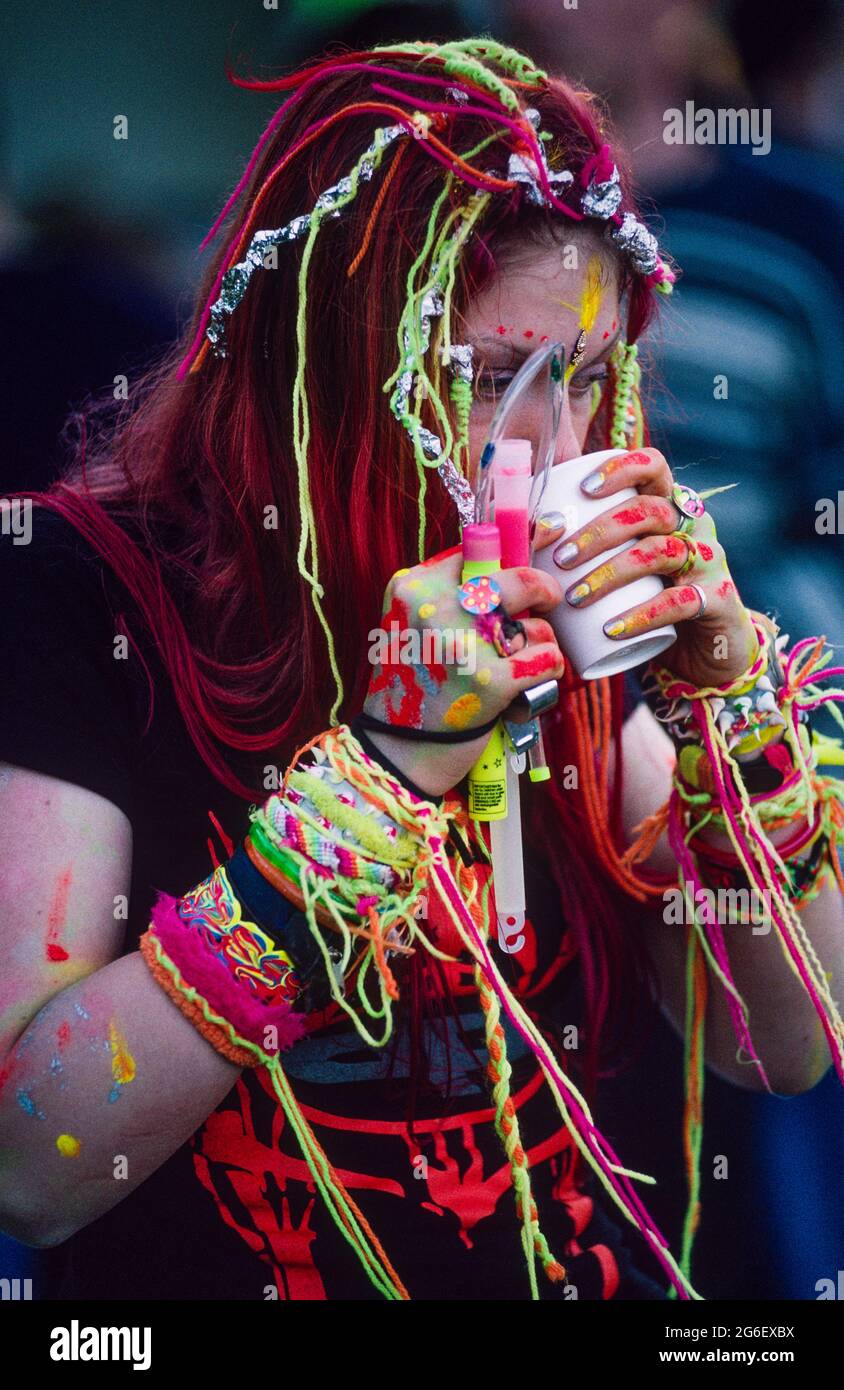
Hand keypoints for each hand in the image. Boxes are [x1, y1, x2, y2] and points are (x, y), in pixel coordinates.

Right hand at [362, 545, 565, 795]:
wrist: (397, 750)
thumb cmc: (415, 684)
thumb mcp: (412, 624)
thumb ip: (448, 592)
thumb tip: (512, 556)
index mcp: (413, 587)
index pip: (477, 549)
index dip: (514, 545)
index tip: (545, 532)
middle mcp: (434, 608)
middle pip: (515, 580)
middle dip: (541, 590)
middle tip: (550, 600)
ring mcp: (462, 645)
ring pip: (534, 625)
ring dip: (541, 642)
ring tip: (522, 661)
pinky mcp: (488, 682)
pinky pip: (546, 659)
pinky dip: (549, 668)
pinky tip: (537, 678)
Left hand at [542, 448, 757, 687]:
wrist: (710, 651)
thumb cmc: (651, 601)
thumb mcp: (625, 570)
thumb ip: (591, 551)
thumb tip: (529, 539)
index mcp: (670, 506)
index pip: (654, 465)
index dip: (620, 469)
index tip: (583, 489)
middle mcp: (694, 526)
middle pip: (648, 510)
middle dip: (599, 532)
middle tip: (561, 558)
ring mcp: (709, 561)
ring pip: (658, 552)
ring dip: (610, 574)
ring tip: (576, 597)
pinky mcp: (717, 599)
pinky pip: (677, 602)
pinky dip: (639, 616)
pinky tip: (611, 629)